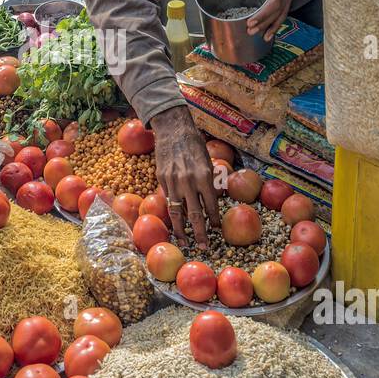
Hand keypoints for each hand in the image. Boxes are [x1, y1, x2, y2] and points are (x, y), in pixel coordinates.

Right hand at [150, 105, 220, 248]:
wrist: (173, 129)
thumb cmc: (194, 145)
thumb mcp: (208, 161)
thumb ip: (211, 182)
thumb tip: (214, 200)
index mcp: (204, 176)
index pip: (211, 205)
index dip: (215, 220)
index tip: (217, 231)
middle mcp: (189, 181)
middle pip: (195, 214)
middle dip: (200, 233)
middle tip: (205, 247)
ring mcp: (173, 181)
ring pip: (177, 212)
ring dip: (181, 230)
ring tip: (185, 242)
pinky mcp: (162, 179)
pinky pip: (168, 200)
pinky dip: (172, 213)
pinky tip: (175, 223)